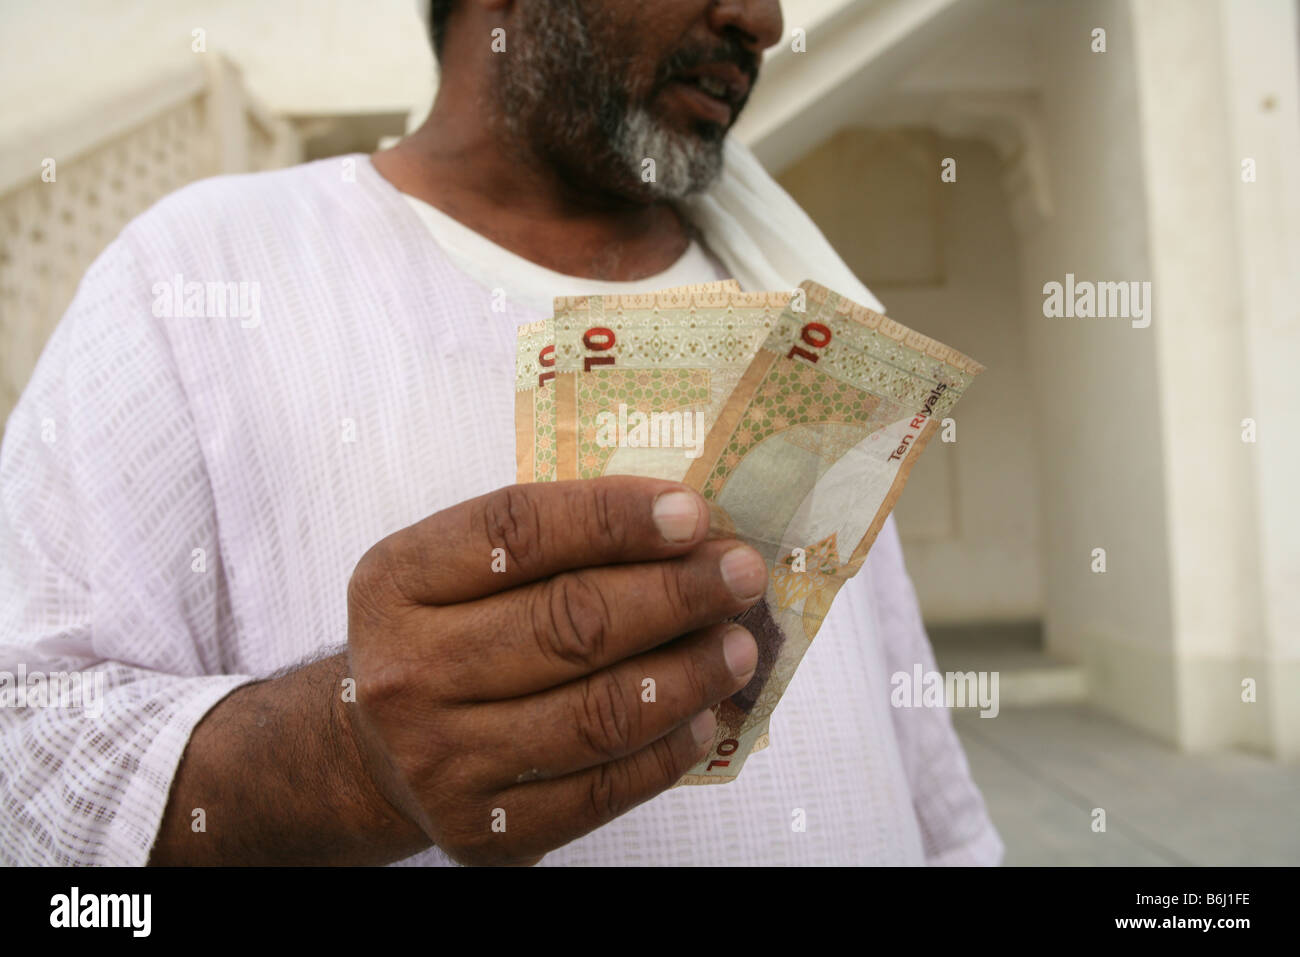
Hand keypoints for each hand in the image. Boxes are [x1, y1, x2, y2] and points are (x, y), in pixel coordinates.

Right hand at [341, 477, 765, 865]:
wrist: (379, 752)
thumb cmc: (448, 637)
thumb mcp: (460, 569)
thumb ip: (554, 541)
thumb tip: (689, 531)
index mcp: (397, 582)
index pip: (515, 532)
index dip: (613, 517)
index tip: (693, 512)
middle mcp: (407, 672)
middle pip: (567, 623)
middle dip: (675, 593)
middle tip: (741, 575)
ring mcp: (440, 760)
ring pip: (595, 715)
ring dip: (687, 676)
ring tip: (738, 648)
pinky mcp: (482, 831)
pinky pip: (599, 792)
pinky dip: (665, 754)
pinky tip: (703, 718)